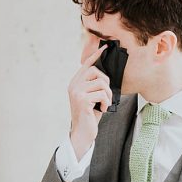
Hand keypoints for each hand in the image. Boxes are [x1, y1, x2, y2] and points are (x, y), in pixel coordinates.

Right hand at [67, 43, 111, 158]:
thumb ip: (94, 86)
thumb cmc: (89, 115)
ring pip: (101, 83)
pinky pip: (102, 94)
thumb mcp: (91, 98)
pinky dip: (106, 102)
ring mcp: (77, 92)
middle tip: (107, 96)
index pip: (86, 64)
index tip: (105, 47)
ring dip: (108, 95)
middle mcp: (74, 85)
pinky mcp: (83, 100)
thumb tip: (105, 74)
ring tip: (105, 104)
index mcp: (75, 83)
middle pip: (96, 71)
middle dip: (106, 82)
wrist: (82, 133)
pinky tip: (103, 109)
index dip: (96, 55)